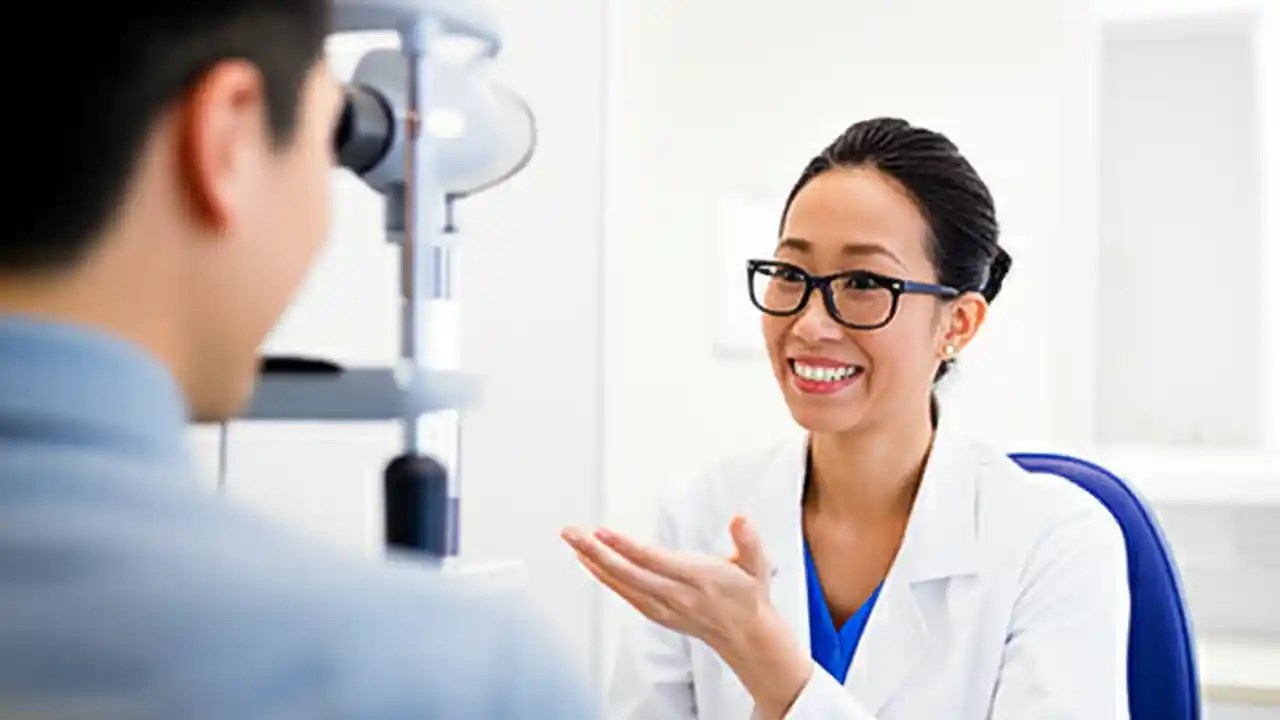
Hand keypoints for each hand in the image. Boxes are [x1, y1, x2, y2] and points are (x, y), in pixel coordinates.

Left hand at [561, 516, 811, 717]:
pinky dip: (604, 578)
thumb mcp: (758, 564)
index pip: (656, 561)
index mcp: (700, 579)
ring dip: (594, 563)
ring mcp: (664, 608)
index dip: (627, 548)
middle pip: (629, 574)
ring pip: (622, 584)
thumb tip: (740, 518)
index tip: (603, 532)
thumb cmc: (749, 594)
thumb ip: (749, 540)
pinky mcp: (657, 613)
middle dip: (597, 552)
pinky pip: (625, 594)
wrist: (747, 637)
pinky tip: (590, 562)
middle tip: (572, 532)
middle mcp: (677, 596)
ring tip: (573, 541)